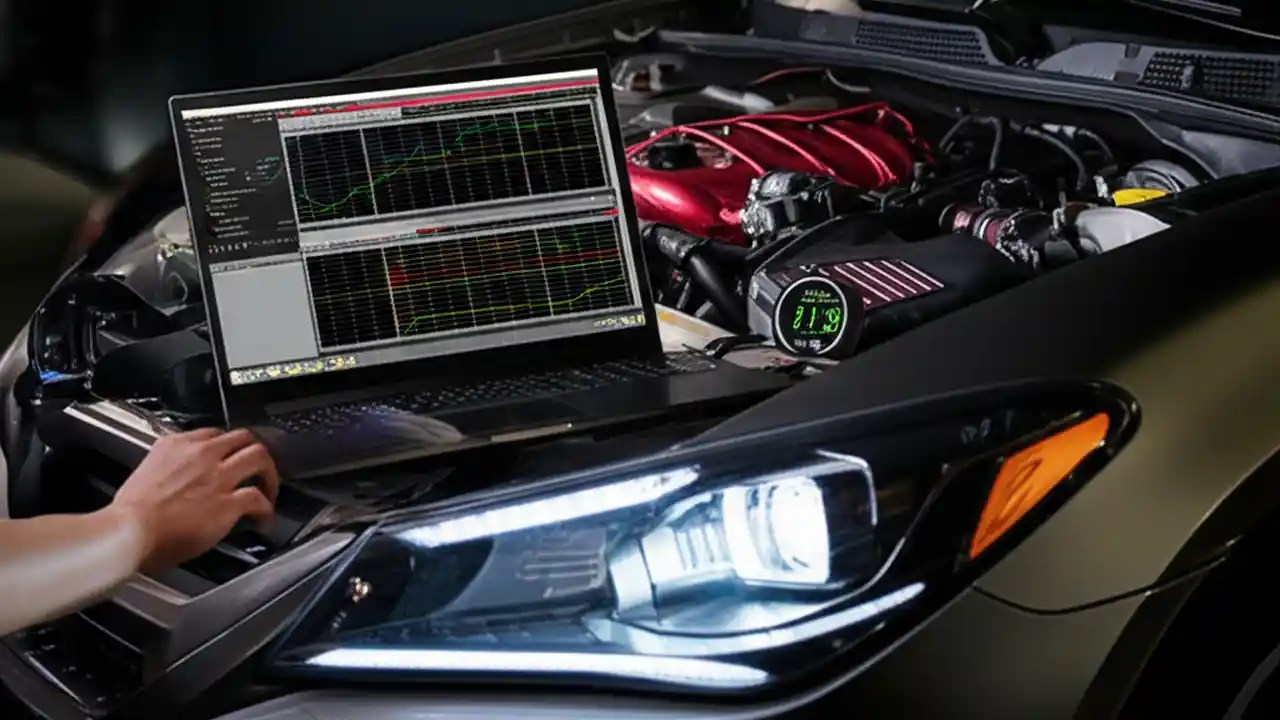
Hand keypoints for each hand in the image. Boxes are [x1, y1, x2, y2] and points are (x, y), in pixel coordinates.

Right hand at [109, 428, 279, 572]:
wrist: (128, 532)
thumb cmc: (129, 514)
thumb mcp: (145, 474)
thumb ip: (168, 469)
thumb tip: (179, 481)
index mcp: (176, 446)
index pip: (214, 434)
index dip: (228, 447)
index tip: (232, 458)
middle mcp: (201, 455)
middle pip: (244, 438)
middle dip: (256, 453)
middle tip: (259, 470)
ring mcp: (217, 477)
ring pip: (259, 457)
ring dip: (269, 474)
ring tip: (269, 490)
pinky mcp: (227, 502)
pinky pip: (259, 499)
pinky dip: (267, 509)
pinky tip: (263, 520)